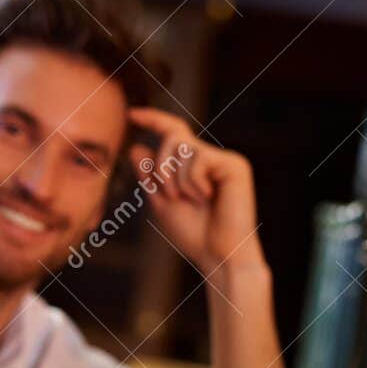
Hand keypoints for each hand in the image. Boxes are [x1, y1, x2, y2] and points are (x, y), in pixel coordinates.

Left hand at [129, 106, 263, 276]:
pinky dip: (193, 183)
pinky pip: (198, 160)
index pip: (173, 132)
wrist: (217, 254)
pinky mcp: (235, 165)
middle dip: (161, 168)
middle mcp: (211, 157)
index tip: (131, 113)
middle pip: (173, 137)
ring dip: (176, 180)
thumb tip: (136, 146)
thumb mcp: (161, 200)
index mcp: (194, 165)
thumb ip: (149, 175)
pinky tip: (208, 199)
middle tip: (172, 197)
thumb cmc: (192, 232)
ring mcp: (225, 160)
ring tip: (192, 202)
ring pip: (183, 149)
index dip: (153, 119)